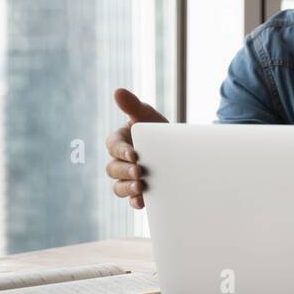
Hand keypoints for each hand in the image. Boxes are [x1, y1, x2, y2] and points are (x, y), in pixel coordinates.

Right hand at [105, 88, 167, 209]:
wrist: (181, 149)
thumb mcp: (149, 116)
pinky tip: (142, 201)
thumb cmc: (160, 130)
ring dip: (127, 188)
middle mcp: (120, 162)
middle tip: (139, 171)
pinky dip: (135, 202)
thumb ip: (133, 106)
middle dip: (125, 171)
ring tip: (141, 186)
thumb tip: (118, 91)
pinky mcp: (139, 192)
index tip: (134, 154)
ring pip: (118, 187)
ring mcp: (128, 178)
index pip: (113, 146)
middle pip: (113, 169)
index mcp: (119, 142)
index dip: (121, 151)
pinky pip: (131, 200)